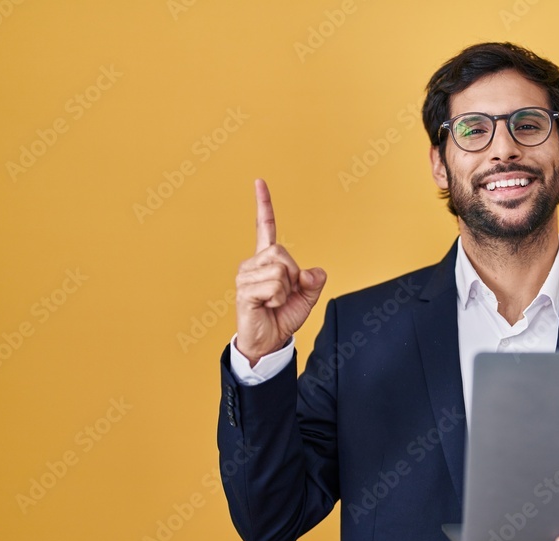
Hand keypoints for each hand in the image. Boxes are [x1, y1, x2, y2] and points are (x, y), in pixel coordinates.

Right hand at [234, 178, 326, 365]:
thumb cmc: (282, 316)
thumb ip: (314, 281)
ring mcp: (246, 276)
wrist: (269, 341)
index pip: (265, 227)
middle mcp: (253, 264)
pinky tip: (267, 306)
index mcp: (267, 260)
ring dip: (286, 289)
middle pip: (282, 253)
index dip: (264, 205)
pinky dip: (278, 299)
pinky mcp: (244, 291)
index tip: (259, 182)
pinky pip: (274, 286)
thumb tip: (313, 273)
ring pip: (280, 271)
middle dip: (293, 275)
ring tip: (274, 301)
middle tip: (285, 292)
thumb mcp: (307, 297)